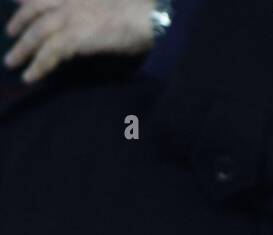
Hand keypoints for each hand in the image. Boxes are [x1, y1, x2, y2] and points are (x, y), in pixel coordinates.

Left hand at [4, 0, 155, 84]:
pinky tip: (30, 77)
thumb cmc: (138, 10)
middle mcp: (68, 1)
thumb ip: (92, 6)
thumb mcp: (108, 2)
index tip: (16, 3)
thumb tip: (87, 21)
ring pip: (37, 33)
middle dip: (19, 23)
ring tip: (12, 63)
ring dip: (23, 49)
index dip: (27, 1)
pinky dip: (38, 65)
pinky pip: (50, 53)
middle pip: (34, 11)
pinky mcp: (75, 37)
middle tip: (10, 36)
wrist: (148, 16)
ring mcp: (70, 17)